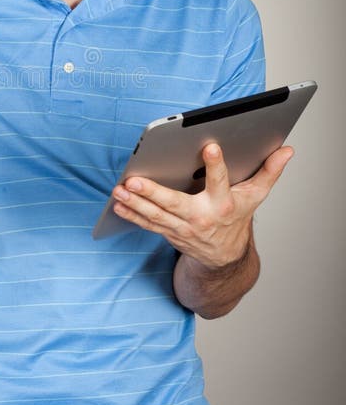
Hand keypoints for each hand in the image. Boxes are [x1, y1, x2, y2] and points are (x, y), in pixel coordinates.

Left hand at [112, 143, 293, 268]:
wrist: (225, 258)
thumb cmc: (236, 219)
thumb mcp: (255, 196)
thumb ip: (269, 172)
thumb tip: (287, 150)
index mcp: (223, 204)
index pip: (220, 182)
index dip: (216, 165)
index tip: (209, 147)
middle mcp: (201, 217)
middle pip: (175, 204)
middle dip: (153, 193)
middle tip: (133, 181)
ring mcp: (182, 228)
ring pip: (156, 215)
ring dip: (135, 204)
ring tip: (119, 191)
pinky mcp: (169, 233)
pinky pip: (148, 224)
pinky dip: (132, 215)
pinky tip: (117, 205)